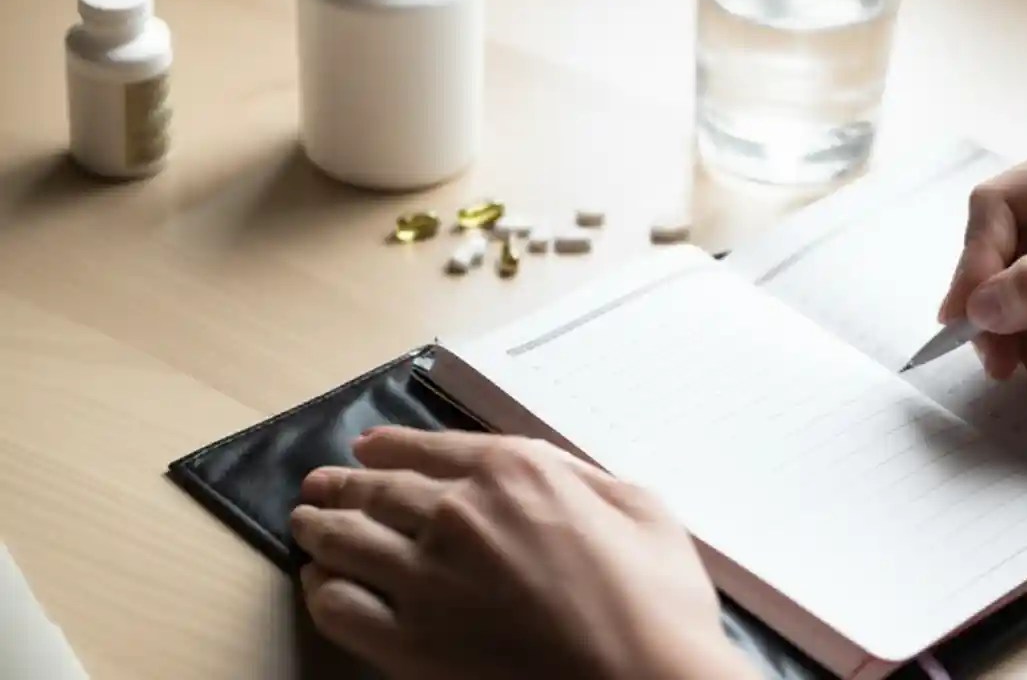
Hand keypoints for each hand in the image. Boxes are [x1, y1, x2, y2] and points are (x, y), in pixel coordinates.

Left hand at [290, 427, 756, 679]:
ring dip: (318, 528)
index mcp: (516, 472)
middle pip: (378, 489)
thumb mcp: (642, 509)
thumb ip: (585, 476)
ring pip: (345, 541)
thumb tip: (548, 467)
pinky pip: (339, 608)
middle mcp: (459, 515)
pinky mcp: (410, 645)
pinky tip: (319, 587)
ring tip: (305, 526)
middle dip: (341, 483)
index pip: (430, 448)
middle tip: (317, 486)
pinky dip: (320, 591)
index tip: (367, 447)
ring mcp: (427, 580)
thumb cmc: (657, 606)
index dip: (390, 445)